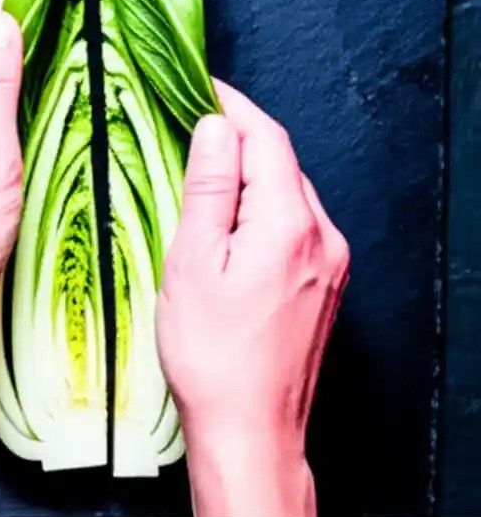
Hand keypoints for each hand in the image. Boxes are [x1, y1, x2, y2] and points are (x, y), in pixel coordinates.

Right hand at [158, 80, 349, 516]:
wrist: (250, 427)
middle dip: (237, 139)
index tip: (198, 88)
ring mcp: (329, 264)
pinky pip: (295, 227)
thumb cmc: (212, 355)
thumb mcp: (192, 261)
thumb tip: (214, 128)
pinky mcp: (324, 286)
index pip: (266, 139)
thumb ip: (207, 188)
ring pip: (288, 195)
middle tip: (188, 128)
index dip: (232, 106)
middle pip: (281, 164)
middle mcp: (322, 238)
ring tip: (200, 177)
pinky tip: (228, 226)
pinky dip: (262, 210)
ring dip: (248, 176)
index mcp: (288, 224)